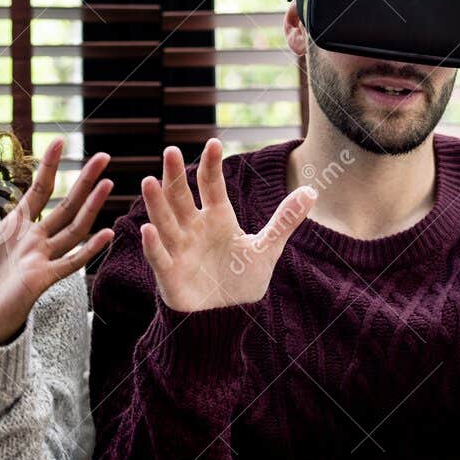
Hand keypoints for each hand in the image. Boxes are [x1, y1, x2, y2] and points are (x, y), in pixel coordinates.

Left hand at [0, 138, 114, 344]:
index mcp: (17, 227)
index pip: (40, 189)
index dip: (50, 166)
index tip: (60, 141)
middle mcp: (35, 240)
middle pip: (66, 204)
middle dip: (84, 180)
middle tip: (103, 156)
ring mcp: (42, 258)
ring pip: (73, 228)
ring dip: (91, 206)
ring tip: (108, 183)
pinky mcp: (43, 279)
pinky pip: (71, 262)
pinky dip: (89, 249)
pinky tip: (106, 233)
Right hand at [140, 139, 316, 312]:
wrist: (229, 316)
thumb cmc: (243, 278)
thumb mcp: (267, 248)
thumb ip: (284, 219)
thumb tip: (312, 190)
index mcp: (217, 217)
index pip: (211, 185)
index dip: (212, 165)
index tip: (214, 143)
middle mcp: (194, 227)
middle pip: (181, 196)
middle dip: (175, 175)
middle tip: (171, 151)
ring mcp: (179, 248)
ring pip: (165, 220)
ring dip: (157, 202)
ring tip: (149, 180)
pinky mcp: (169, 273)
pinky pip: (159, 256)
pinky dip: (152, 244)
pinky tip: (147, 229)